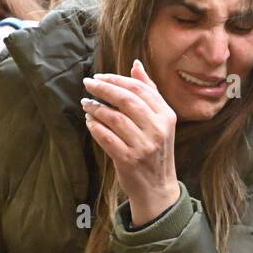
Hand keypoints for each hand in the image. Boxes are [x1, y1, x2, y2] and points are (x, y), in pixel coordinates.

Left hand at [82, 59, 179, 226]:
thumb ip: (150, 92)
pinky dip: (95, 127)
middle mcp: (158, 129)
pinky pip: (106, 137)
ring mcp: (144, 145)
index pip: (140, 89)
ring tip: (86, 104)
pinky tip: (89, 121)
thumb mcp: (160, 121)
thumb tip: (136, 65)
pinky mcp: (129, 160)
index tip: (99, 76)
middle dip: (103, 89)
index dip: (116, 79)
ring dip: (96, 108)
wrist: (158, 187)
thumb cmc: (156, 150)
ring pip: (114, 118)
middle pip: (126, 100)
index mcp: (167, 116)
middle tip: (88, 84)